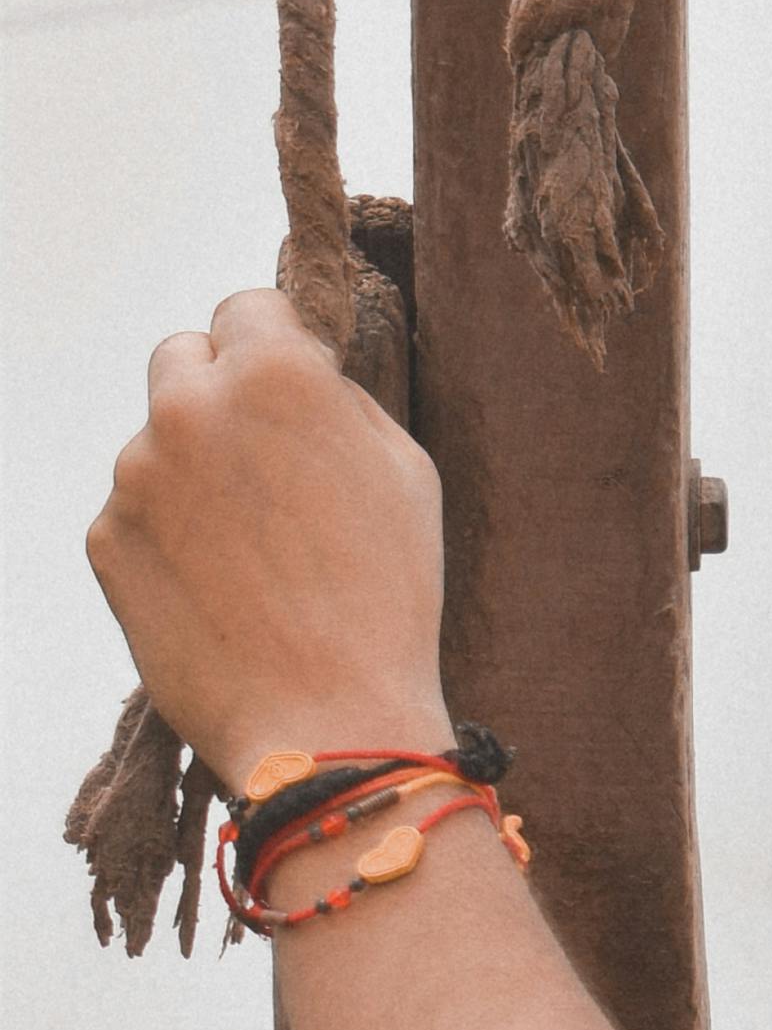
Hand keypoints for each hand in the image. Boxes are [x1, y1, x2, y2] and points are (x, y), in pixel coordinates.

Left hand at [87, 291, 450, 787]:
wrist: (326, 723)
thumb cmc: (388, 601)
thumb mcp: (407, 474)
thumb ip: (342, 403)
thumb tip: (304, 376)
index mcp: (275, 375)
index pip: (247, 307)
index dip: (276, 347)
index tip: (290, 387)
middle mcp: (190, 406)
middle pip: (182, 356)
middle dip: (219, 392)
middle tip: (265, 463)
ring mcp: (136, 474)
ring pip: (158, 443)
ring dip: (194, 472)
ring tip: (254, 553)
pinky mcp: (106, 538)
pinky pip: (137, 513)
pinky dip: (170, 538)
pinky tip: (222, 590)